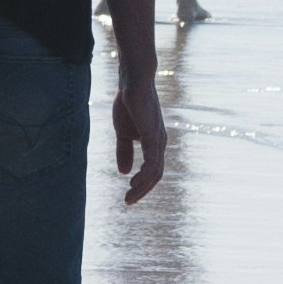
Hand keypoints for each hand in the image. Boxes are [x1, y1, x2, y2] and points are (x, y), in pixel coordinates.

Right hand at [114, 73, 167, 201]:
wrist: (132, 82)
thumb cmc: (129, 103)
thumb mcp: (123, 132)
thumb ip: (124, 151)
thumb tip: (124, 172)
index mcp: (153, 143)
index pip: (152, 170)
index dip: (142, 184)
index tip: (129, 195)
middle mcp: (159, 143)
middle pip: (156, 174)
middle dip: (143, 190)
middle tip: (128, 201)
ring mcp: (157, 139)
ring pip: (155, 170)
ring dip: (142, 186)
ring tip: (130, 196)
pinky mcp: (152, 134)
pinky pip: (152, 160)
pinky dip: (144, 174)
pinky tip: (133, 181)